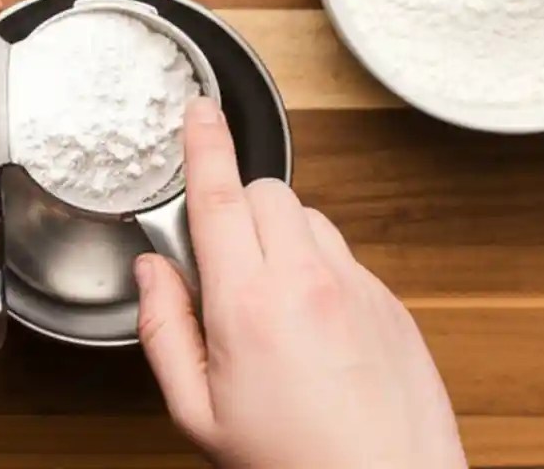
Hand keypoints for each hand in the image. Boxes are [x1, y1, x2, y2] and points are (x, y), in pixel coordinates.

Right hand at [134, 98, 466, 468]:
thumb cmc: (294, 464)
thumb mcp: (198, 413)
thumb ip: (163, 331)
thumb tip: (151, 273)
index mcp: (248, 307)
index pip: (218, 198)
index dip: (205, 144)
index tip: (199, 110)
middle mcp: (308, 284)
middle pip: (265, 192)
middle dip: (236, 208)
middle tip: (223, 264)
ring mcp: (357, 288)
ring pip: (308, 217)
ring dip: (279, 235)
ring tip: (269, 299)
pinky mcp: (391, 302)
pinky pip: (344, 255)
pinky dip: (318, 267)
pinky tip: (311, 326)